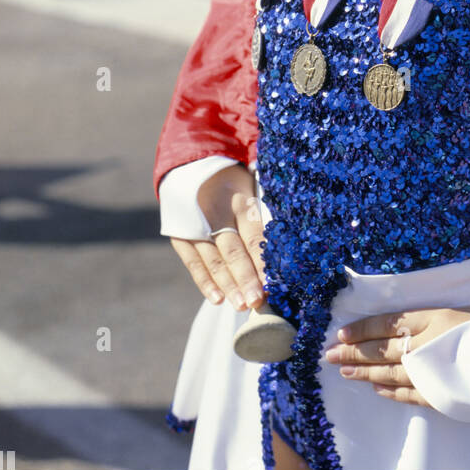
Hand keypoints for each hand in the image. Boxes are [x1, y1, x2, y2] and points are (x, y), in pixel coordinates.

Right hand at [169, 164, 267, 312]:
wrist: (189, 164)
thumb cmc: (232, 179)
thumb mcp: (252, 184)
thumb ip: (265, 210)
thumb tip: (288, 244)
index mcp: (239, 197)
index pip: (254, 234)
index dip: (263, 260)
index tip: (275, 282)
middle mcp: (216, 212)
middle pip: (233, 250)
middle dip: (247, 277)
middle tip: (258, 301)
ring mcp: (195, 225)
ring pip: (213, 260)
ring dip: (228, 285)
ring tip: (242, 305)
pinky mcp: (180, 235)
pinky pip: (193, 263)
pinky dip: (205, 281)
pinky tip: (217, 298)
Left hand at [324, 258, 469, 407]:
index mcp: (436, 318)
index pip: (389, 322)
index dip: (364, 328)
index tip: (343, 332)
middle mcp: (426, 345)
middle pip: (380, 349)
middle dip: (352, 352)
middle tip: (327, 357)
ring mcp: (430, 373)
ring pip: (387, 373)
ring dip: (362, 374)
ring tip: (342, 374)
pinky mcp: (440, 396)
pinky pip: (408, 395)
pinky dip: (390, 393)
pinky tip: (377, 392)